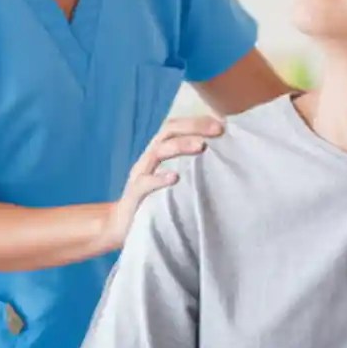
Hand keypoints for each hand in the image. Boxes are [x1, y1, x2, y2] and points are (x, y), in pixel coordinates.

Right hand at [100, 115, 223, 250]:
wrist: (121, 226)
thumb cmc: (156, 200)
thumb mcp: (174, 179)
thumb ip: (192, 167)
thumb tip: (226, 159)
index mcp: (159, 152)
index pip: (176, 127)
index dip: (197, 120)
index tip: (222, 123)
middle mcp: (149, 159)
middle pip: (168, 132)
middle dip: (193, 127)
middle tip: (217, 130)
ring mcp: (139, 176)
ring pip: (157, 152)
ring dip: (180, 146)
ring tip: (201, 146)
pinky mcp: (133, 196)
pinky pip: (144, 184)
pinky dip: (159, 179)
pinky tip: (175, 178)